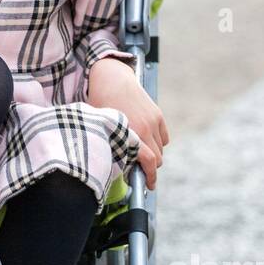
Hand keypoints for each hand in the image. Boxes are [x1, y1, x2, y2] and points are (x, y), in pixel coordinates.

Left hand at [86, 56, 168, 189]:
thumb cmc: (100, 103)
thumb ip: (110, 146)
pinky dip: (158, 143)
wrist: (111, 78)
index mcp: (130, 133)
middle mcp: (145, 128)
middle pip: (157, 159)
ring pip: (161, 149)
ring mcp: (153, 121)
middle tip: (140, 171)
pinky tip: (147, 142)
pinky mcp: (157, 114)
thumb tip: (114, 167)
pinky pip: (164, 138)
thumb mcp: (100, 127)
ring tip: (140, 155)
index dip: (150, 177)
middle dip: (150, 168)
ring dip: (154, 155)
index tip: (149, 186)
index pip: (149, 162)